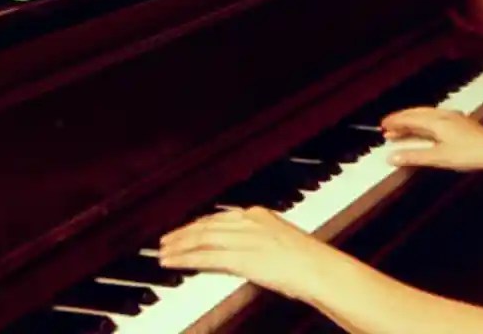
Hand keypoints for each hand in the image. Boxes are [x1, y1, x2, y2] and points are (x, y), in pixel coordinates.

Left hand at [157, 206, 343, 302]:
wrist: (319, 269)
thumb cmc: (309, 261)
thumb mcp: (281, 242)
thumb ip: (260, 241)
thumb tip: (246, 251)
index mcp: (258, 214)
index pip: (219, 217)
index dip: (198, 224)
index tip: (185, 230)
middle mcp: (248, 222)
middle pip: (206, 225)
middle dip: (182, 233)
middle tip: (165, 240)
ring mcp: (243, 239)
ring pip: (200, 239)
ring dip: (178, 246)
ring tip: (162, 253)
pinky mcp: (239, 257)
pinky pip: (204, 256)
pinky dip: (184, 259)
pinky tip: (172, 262)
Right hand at [380, 106, 482, 178]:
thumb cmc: (473, 153)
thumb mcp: (439, 157)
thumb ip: (415, 156)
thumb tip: (393, 157)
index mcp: (437, 120)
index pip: (410, 118)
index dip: (395, 121)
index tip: (383, 126)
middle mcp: (444, 116)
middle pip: (417, 114)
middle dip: (402, 121)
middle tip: (388, 128)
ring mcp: (454, 119)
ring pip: (427, 117)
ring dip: (413, 123)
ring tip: (403, 131)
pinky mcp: (462, 125)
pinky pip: (436, 120)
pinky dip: (425, 125)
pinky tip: (426, 131)